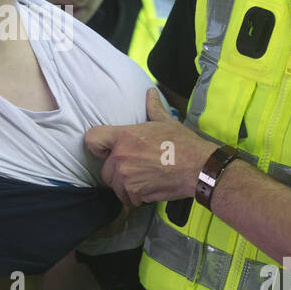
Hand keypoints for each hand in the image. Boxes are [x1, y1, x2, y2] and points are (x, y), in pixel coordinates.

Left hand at [84, 89, 216, 205]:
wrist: (198, 168)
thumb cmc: (183, 143)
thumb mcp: (166, 121)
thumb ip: (153, 107)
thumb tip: (150, 91)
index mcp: (124, 136)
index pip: (92, 139)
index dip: (97, 145)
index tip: (105, 151)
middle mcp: (121, 157)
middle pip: (104, 169)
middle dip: (116, 171)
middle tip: (133, 169)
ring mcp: (126, 177)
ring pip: (115, 185)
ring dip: (125, 186)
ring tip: (141, 180)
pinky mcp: (135, 193)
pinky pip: (127, 198)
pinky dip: (135, 197)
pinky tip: (148, 189)